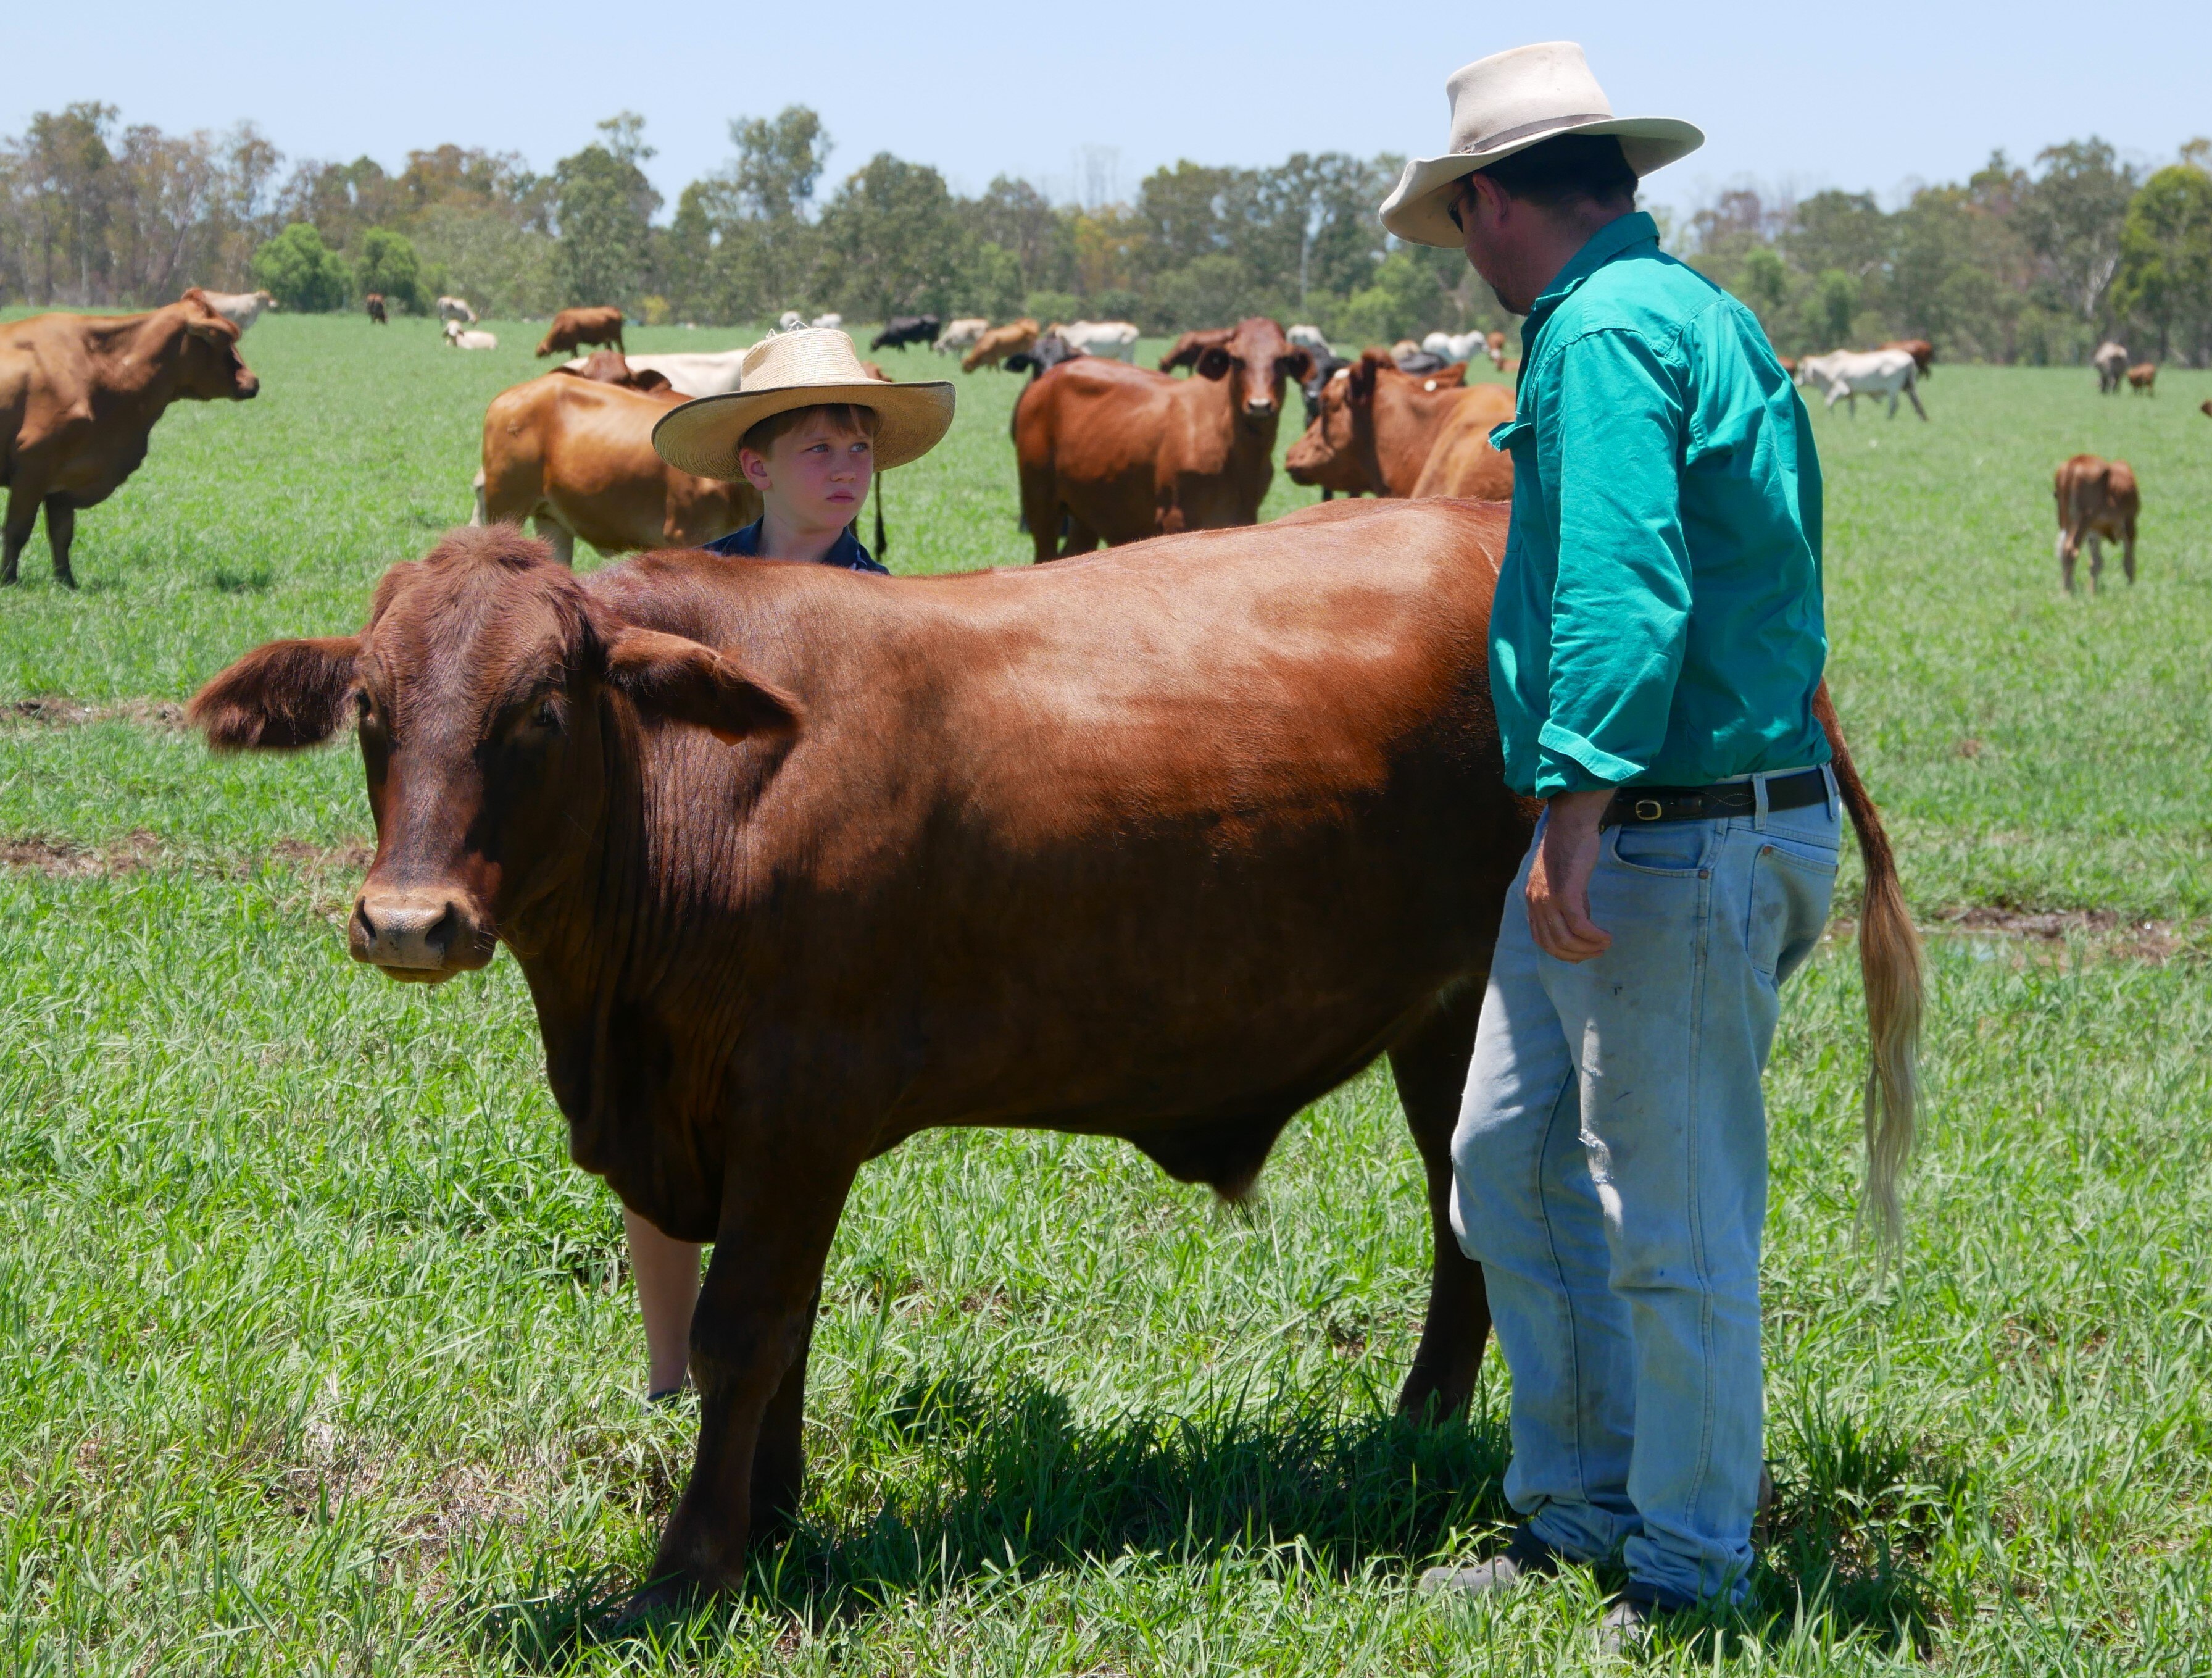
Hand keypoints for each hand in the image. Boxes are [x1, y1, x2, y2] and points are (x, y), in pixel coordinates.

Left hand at [1526, 788, 1612, 961]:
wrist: (1570, 824)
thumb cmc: (1570, 848)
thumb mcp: (1564, 881)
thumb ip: (1569, 903)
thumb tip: (1582, 925)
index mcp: (1533, 900)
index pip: (1541, 938)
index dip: (1562, 952)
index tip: (1581, 954)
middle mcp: (1536, 902)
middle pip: (1552, 945)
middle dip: (1577, 955)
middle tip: (1597, 952)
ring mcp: (1548, 899)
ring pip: (1565, 939)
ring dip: (1588, 948)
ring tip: (1604, 945)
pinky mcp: (1565, 893)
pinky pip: (1579, 925)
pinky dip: (1594, 936)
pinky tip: (1606, 936)